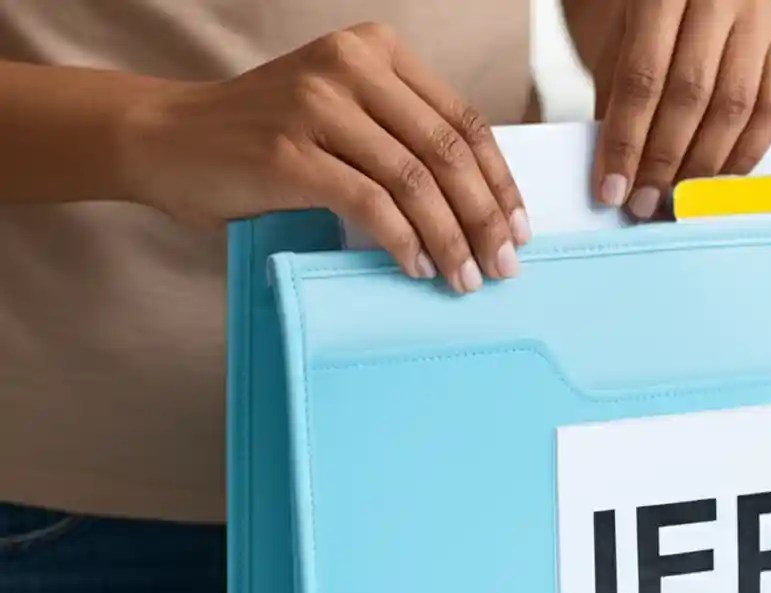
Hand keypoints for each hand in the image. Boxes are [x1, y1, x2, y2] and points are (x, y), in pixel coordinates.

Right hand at [122, 23, 527, 292]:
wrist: (166, 137)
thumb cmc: (265, 137)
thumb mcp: (343, 113)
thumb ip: (401, 136)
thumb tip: (480, 204)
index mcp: (376, 50)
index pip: (463, 120)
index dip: (500, 180)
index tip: (519, 227)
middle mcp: (351, 66)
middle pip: (447, 152)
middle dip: (485, 217)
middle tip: (504, 266)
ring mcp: (317, 105)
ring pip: (415, 181)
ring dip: (450, 239)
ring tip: (465, 278)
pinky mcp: (289, 152)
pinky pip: (370, 204)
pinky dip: (403, 242)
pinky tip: (417, 268)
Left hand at [588, 0, 770, 218]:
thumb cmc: (637, 12)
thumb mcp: (611, 40)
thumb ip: (616, 99)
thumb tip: (618, 176)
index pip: (642, 77)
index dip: (626, 141)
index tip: (612, 189)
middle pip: (691, 94)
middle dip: (664, 160)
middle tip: (644, 202)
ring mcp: (759, 15)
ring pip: (735, 106)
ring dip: (703, 165)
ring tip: (675, 199)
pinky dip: (744, 153)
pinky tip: (716, 181)